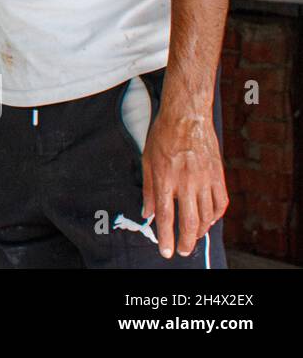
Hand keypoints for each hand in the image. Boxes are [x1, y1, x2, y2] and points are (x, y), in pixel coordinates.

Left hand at [142, 106, 228, 257]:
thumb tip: (146, 212)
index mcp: (165, 179)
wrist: (187, 116)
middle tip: (183, 251)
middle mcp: (186, 182)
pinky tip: (209, 220)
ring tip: (194, 237)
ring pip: (207, 216)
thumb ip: (148, 189)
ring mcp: (204, 179)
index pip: (165, 215)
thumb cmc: (163, 136)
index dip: (166, 237)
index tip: (166, 251)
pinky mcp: (218, 175)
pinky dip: (216, 216)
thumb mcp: (147, 160)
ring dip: (201, 231)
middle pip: (189, 221)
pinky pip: (220, 203)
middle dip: (186, 241)